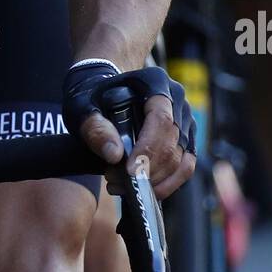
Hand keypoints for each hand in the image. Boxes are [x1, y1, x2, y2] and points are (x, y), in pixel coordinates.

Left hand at [64, 61, 195, 200]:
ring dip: (154, 181)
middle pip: (172, 144)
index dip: (148, 149)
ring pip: (181, 160)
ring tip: (121, 185)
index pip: (161, 120)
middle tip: (115, 181)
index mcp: (155, 82)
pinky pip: (185, 168)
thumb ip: (96, 128)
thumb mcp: (84, 107)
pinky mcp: (187, 141)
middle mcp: (177, 100)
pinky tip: (141, 189)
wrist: (104, 94)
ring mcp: (185, 121)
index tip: (129, 172)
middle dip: (146, 170)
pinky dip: (166, 184)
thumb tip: (114, 155)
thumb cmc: (94, 97)